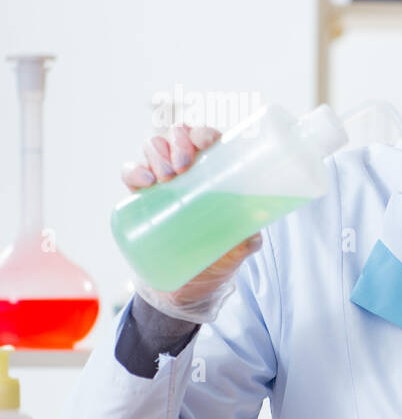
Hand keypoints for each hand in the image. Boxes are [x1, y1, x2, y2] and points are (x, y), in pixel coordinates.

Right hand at [121, 124, 261, 323]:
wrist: (188, 287)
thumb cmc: (219, 258)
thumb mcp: (238, 248)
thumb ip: (248, 240)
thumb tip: (253, 236)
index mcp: (216, 173)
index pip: (209, 139)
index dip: (204, 131)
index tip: (204, 141)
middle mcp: (189, 172)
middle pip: (178, 136)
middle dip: (178, 140)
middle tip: (183, 165)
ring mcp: (164, 182)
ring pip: (153, 147)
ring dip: (156, 152)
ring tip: (166, 177)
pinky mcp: (141, 198)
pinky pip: (131, 173)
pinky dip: (133, 170)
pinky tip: (143, 181)